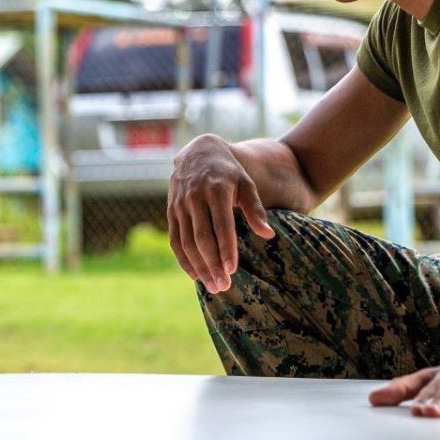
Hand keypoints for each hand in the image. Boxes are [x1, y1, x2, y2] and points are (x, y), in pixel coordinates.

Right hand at [167, 134, 274, 293]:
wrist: (198, 152)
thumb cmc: (229, 172)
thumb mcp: (246, 184)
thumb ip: (256, 209)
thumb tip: (268, 235)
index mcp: (216, 190)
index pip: (221, 225)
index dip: (226, 248)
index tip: (233, 270)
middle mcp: (194, 197)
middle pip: (202, 237)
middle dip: (212, 264)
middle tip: (223, 287)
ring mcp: (180, 205)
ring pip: (187, 242)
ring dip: (198, 266)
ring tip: (212, 286)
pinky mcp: (171, 211)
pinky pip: (175, 239)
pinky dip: (183, 258)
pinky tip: (195, 274)